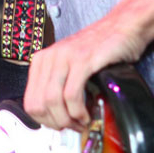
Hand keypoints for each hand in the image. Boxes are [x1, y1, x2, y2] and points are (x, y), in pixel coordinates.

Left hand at [22, 16, 144, 131]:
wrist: (124, 25)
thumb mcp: (71, 64)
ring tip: (81, 121)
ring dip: (68, 119)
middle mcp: (50, 57)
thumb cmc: (101, 46)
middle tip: (72, 126)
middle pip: (39, 104)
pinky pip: (71, 94)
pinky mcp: (83, 60)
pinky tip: (86, 113)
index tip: (59, 125)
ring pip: (52, 101)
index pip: (29, 102)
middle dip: (56, 123)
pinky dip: (78, 111)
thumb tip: (54, 115)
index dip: (44, 121)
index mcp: (43, 59)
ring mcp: (65, 57)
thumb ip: (58, 84)